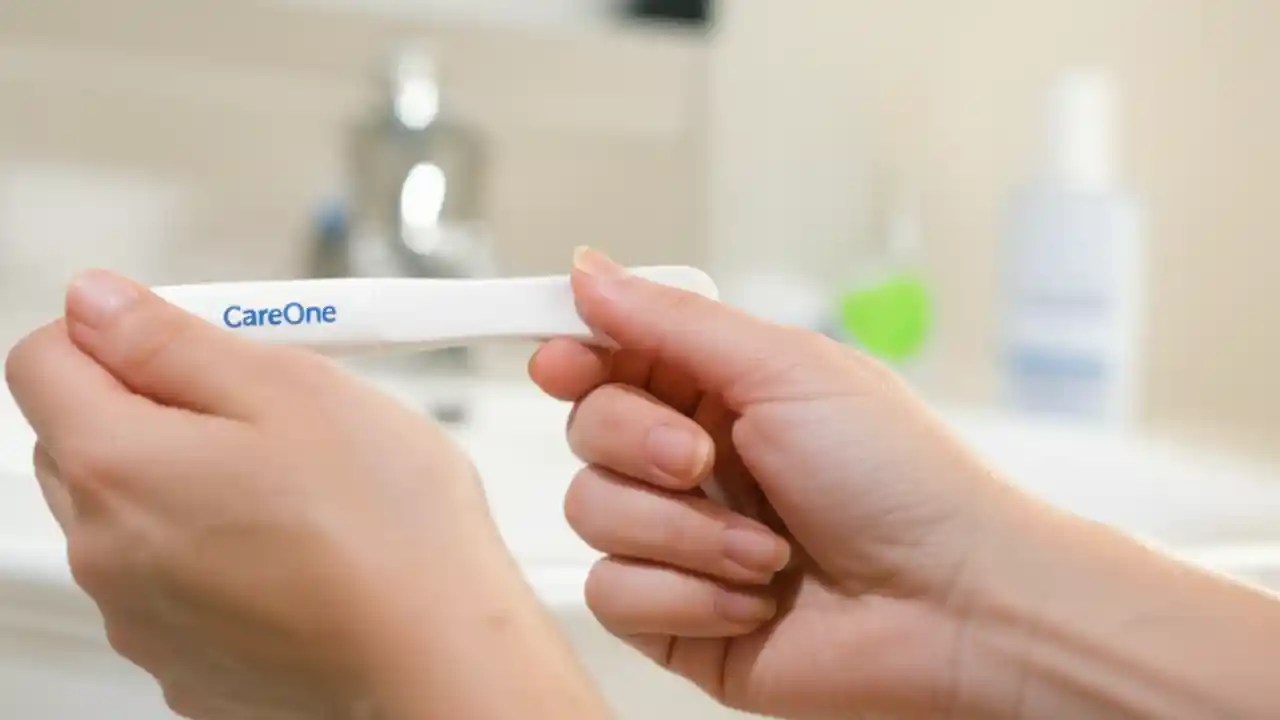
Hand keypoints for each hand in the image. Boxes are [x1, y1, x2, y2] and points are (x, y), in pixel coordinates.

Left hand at [5, 271, 605, 719]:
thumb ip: (172, 340)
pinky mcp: (184, 662)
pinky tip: (294, 552)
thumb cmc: (387, 529)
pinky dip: (212, 554)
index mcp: (119, 466)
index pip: (42, 360)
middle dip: (150, 407)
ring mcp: (140, 618)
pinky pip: (169, 582)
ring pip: (128, 515)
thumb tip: (96, 304)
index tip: (185, 338)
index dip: (113, 330)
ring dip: (184, 483)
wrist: (439, 659)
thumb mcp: (292, 388)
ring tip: (292, 487)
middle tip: (254, 407)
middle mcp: (105, 552)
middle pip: (78, 440)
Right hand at [529, 249, 1017, 717]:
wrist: (955, 608)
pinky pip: (614, 594)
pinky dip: (686, 597)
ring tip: (767, 549)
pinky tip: (753, 600)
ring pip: (591, 513)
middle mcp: (693, 460)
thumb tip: (589, 270)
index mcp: (721, 390)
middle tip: (704, 459)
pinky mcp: (678, 616)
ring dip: (683, 532)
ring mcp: (682, 540)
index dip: (574, 355)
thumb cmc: (902, 479)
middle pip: (588, 429)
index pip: (612, 357)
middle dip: (640, 443)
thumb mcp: (787, 369)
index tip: (560, 361)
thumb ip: (671, 322)